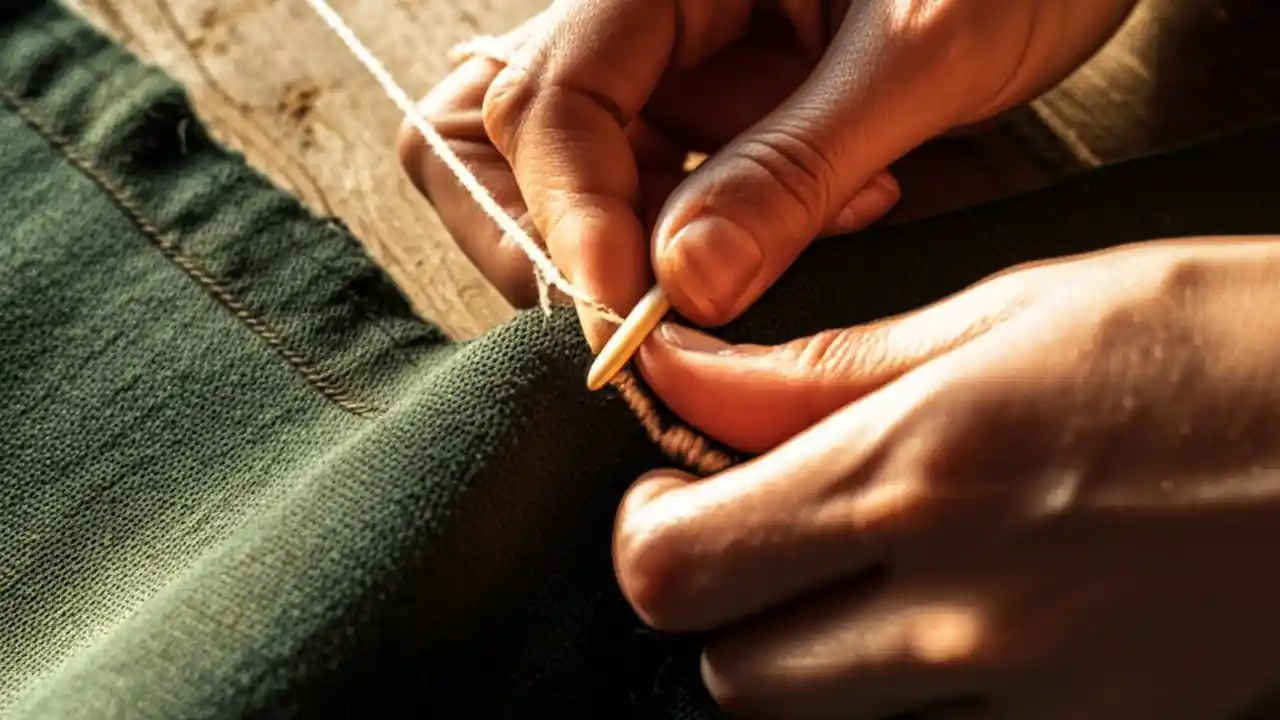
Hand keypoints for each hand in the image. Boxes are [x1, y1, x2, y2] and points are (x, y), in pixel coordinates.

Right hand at [399, 0, 1136, 347]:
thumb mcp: (920, 51)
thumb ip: (798, 166)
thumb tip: (686, 285)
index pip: (551, 95)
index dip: (570, 211)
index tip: (630, 305)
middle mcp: (643, 17)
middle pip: (507, 136)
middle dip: (554, 237)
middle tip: (642, 309)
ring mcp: (674, 71)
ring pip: (574, 181)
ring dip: (639, 252)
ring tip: (766, 252)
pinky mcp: (715, 118)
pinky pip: (658, 197)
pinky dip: (707, 247)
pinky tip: (818, 221)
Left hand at [614, 237, 1279, 718]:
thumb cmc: (1216, 343)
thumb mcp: (1009, 311)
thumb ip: (821, 370)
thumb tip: (683, 381)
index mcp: (921, 471)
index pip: (678, 565)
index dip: (648, 531)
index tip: (680, 486)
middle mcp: (963, 611)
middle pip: (732, 673)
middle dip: (723, 602)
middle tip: (766, 528)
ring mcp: (1033, 698)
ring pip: (823, 717)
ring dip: (810, 648)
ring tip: (874, 562)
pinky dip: (911, 684)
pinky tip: (964, 605)